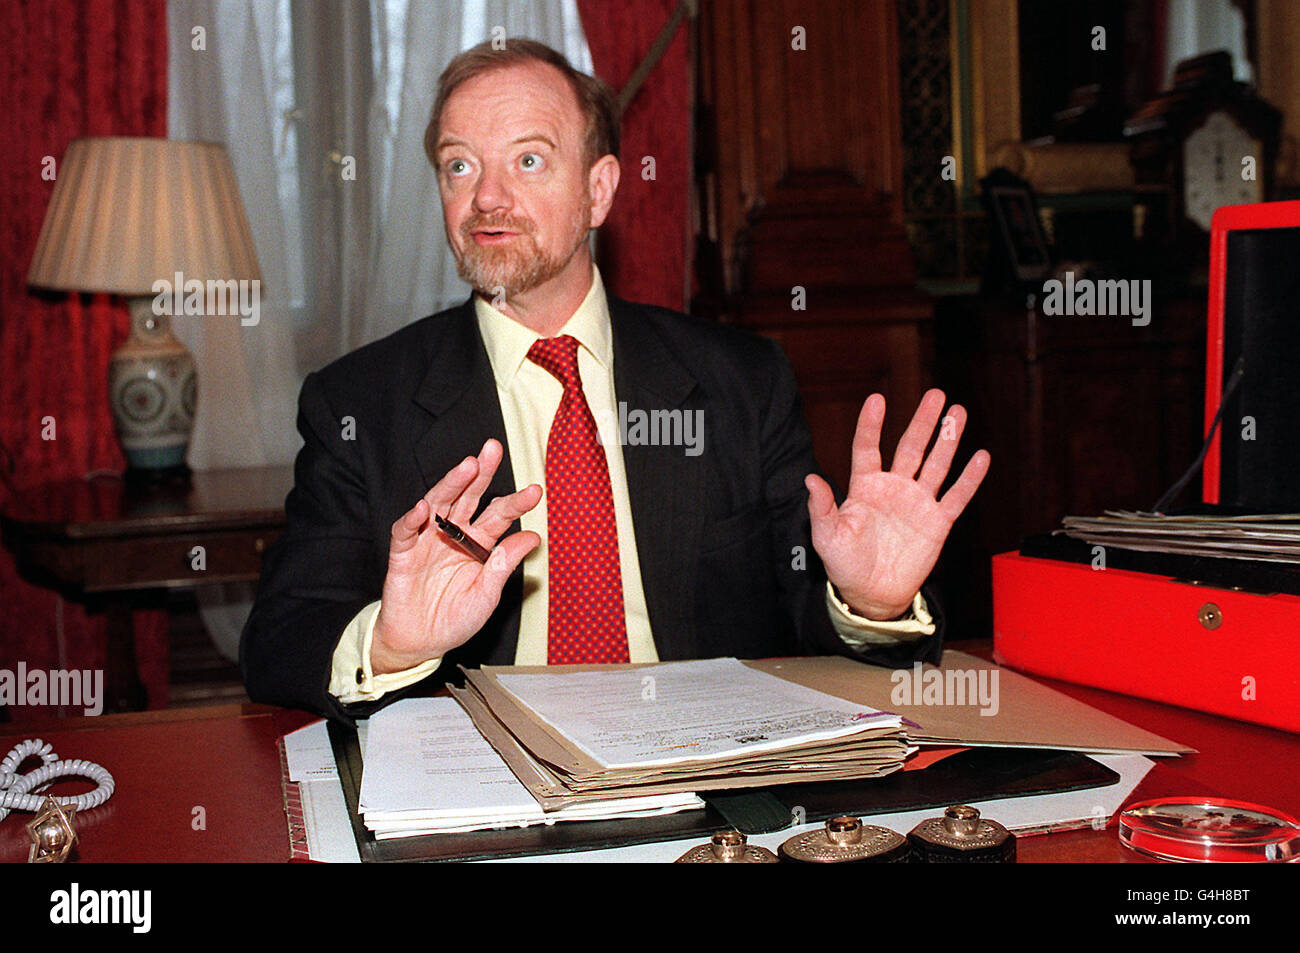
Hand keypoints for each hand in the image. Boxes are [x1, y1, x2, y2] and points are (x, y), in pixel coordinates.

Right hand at [371, 439, 540, 673]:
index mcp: (479, 543)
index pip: (499, 515)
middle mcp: (455, 535)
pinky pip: (406, 532)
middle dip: (481, 473)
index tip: (534, 491)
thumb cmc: (455, 619)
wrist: (421, 643)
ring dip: (451, 484)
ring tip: (467, 467)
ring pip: (439, 504)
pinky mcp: (404, 553)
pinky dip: (412, 519)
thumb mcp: (487, 594)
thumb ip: (504, 564)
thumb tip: (532, 537)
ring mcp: (428, 541)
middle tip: (492, 449)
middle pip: (469, 497)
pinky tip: (423, 508)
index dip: (516, 503)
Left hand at [805, 389, 988, 619]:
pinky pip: (956, 496)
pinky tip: (981, 456)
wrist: (871, 594)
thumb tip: (810, 479)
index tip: (878, 399)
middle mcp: (893, 487)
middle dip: (923, 421)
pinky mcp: (937, 522)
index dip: (871, 424)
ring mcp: (917, 502)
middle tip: (936, 394)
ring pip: (936, 464)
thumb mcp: (826, 536)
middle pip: (910, 447)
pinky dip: (970, 478)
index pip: (868, 448)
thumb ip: (822, 507)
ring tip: (959, 413)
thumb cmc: (845, 563)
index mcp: (864, 486)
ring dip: (948, 439)